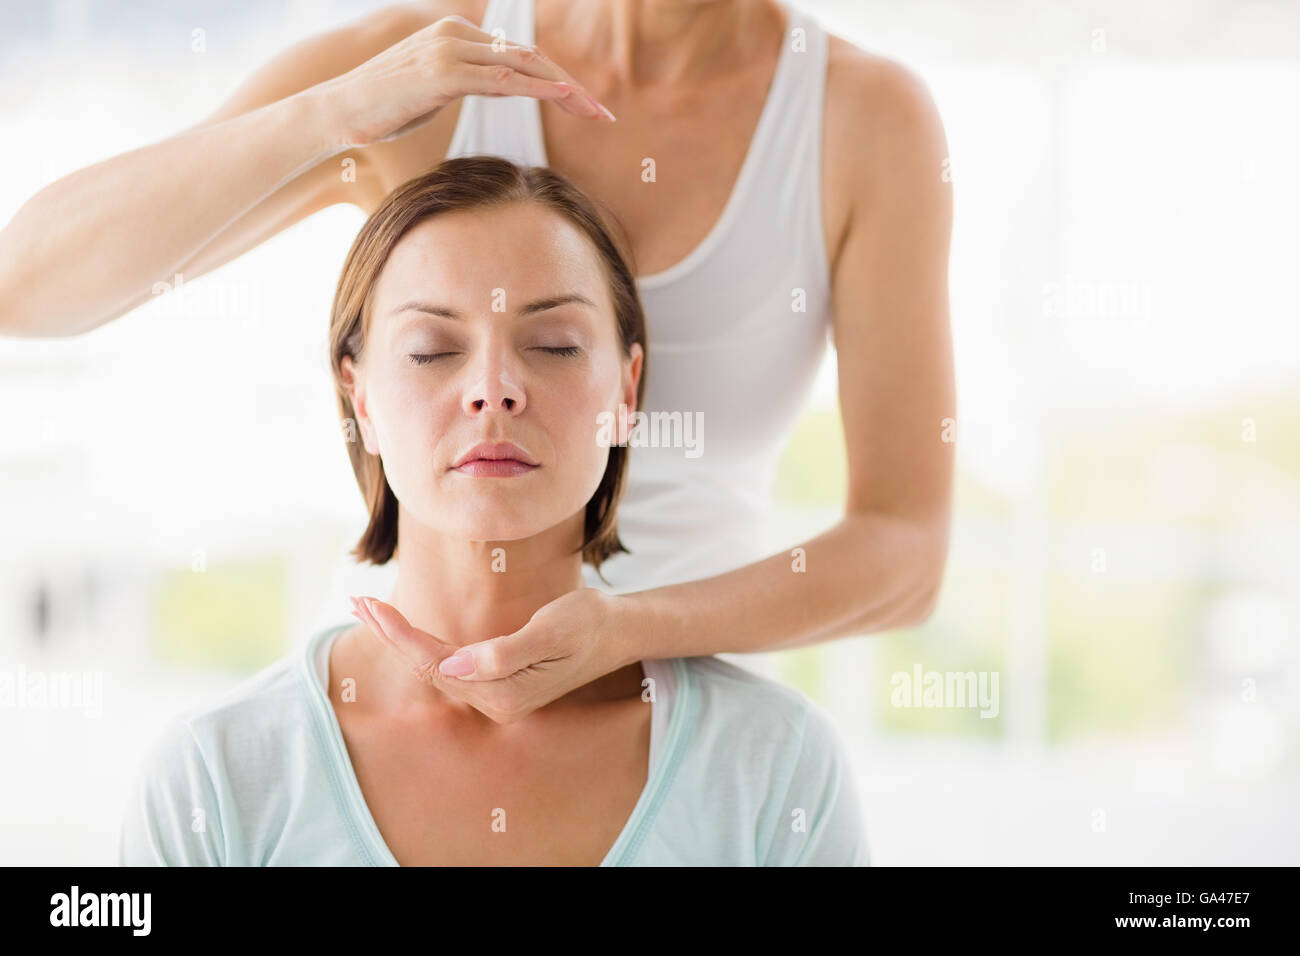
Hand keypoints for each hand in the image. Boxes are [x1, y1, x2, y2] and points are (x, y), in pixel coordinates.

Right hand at [313, 14, 613, 148]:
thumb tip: (504, 88)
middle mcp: (459, 34)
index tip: (587, 107)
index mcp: (459, 35)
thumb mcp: (437, 91)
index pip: (521, 58)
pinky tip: (565, 98)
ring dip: (565, 92)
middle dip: (572, 87)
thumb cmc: (385, 106)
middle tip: (604, 115)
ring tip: (596, 113)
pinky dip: (538, 89)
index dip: (558, 82)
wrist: (339, 110)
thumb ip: (471, 82)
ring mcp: (451, 50)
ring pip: (522, 68)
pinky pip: (502, 81)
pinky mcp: (443, 72)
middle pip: (530, 60)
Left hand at [348, 587, 632, 723]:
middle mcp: (495, 701)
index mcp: (504, 692)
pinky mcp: (500, 682)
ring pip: (436, 667)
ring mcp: (497, 694)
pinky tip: (406, 631)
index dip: (400, 634)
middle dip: (391, 634)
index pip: (436, 663)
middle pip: (429, 667)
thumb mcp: (551, 630)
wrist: (618, 631)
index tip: (371, 606)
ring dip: (402, 639)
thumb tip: (454, 665)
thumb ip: (504, 652)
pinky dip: (423, 644)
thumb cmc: (588, 623)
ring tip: (370, 609)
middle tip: (357, 599)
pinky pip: (451, 665)